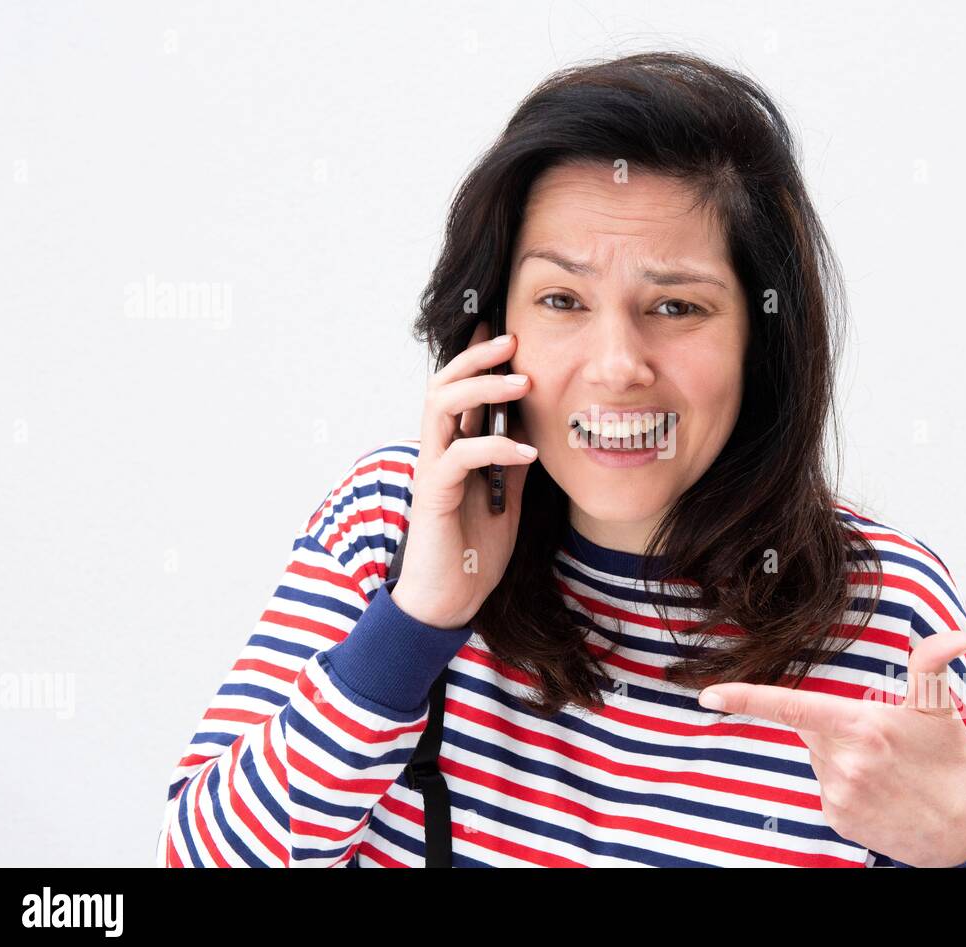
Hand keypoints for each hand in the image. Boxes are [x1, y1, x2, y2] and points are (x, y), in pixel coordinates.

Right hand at [390, 319, 537, 628]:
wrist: (451, 600)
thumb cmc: (474, 549)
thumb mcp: (506, 495)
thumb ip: (512, 460)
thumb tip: (533, 425)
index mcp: (454, 447)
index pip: (461, 389)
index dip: (478, 357)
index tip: (505, 329)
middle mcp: (437, 451)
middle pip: (444, 384)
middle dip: (476, 357)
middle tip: (512, 340)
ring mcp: (432, 470)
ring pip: (441, 407)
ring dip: (482, 389)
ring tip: (522, 383)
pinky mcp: (434, 495)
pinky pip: (458, 456)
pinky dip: (494, 447)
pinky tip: (525, 450)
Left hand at [698, 631, 965, 866]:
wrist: (962, 836)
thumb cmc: (949, 768)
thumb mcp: (940, 712)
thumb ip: (931, 667)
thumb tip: (954, 635)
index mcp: (862, 728)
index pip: (792, 707)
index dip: (747, 697)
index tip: (710, 693)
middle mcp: (843, 763)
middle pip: (812, 728)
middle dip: (835, 724)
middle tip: (879, 738)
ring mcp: (838, 794)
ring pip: (820, 756)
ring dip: (842, 754)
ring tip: (886, 768)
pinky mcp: (836, 817)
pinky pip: (828, 786)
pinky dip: (846, 781)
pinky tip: (878, 789)